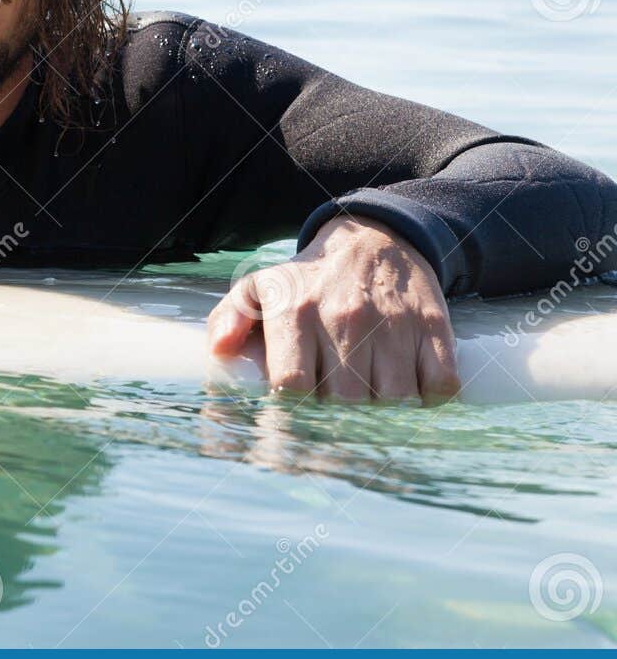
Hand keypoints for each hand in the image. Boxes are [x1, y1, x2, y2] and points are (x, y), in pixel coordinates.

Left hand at [205, 215, 459, 402]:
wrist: (375, 237)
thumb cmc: (309, 278)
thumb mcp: (259, 287)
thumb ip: (229, 317)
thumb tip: (218, 352)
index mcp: (295, 312)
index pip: (291, 386)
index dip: (292, 415)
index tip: (296, 421)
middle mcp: (343, 318)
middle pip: (343, 402)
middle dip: (338, 420)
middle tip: (335, 415)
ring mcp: (393, 324)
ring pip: (393, 402)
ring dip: (384, 415)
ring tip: (369, 404)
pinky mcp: (434, 327)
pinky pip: (439, 387)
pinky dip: (428, 401)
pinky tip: (410, 393)